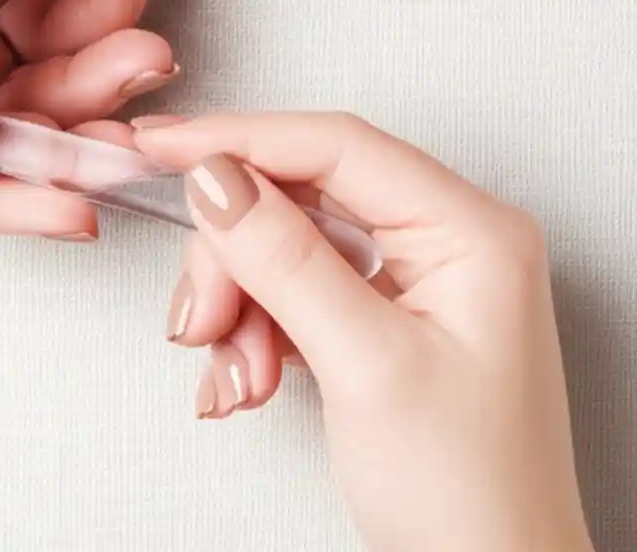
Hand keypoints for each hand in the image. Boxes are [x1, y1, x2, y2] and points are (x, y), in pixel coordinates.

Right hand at [133, 113, 593, 551]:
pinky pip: (300, 297)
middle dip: (237, 259)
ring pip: (293, 251)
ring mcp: (418, 285)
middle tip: (200, 319)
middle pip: (306, 200)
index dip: (242, 141)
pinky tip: (244, 380)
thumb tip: (219, 179)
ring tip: (235, 377)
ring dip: (242, 309)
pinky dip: (259, 335)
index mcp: (473, 232)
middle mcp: (449, 244)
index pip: (339, 147)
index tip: (163, 151)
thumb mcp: (367, 367)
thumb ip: (287, 261)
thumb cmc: (471, 495)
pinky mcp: (388, 324)